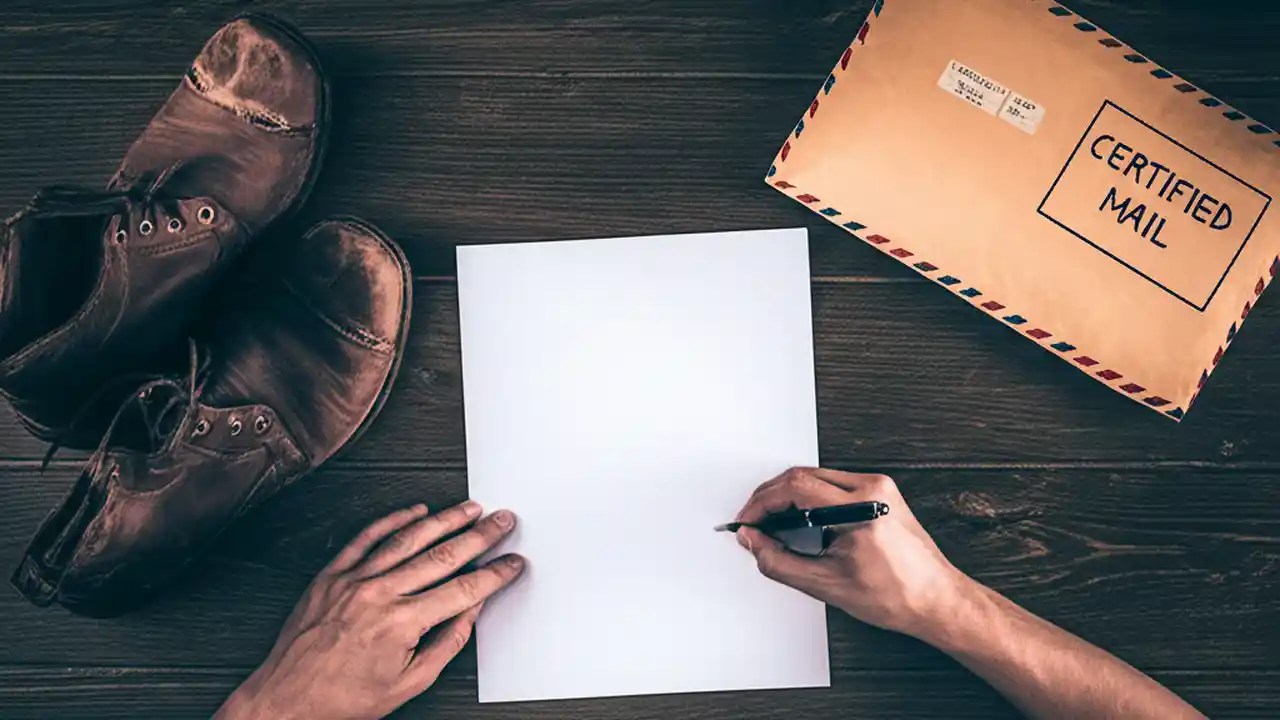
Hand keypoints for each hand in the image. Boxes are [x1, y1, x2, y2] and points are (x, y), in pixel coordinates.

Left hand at [215, 501, 525, 719]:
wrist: (287, 699)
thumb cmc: (341, 698)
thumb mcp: (409, 683)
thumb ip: (447, 643)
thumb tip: (470, 612)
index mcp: (401, 623)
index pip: (463, 589)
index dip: (494, 574)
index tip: (511, 564)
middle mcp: (378, 595)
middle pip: (442, 556)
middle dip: (479, 536)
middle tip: (501, 522)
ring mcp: (353, 580)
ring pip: (408, 539)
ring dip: (445, 520)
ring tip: (469, 509)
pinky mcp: (332, 574)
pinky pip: (366, 537)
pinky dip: (393, 520)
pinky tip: (415, 511)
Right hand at [734, 467, 966, 638]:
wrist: (937, 599)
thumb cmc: (898, 595)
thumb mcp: (826, 584)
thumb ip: (779, 561)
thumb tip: (753, 541)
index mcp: (861, 508)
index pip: (795, 488)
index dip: (762, 503)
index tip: (748, 520)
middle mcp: (872, 489)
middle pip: (802, 476)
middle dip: (771, 497)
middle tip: (755, 522)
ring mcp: (879, 488)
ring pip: (816, 476)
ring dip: (789, 496)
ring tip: (775, 524)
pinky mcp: (882, 492)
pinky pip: (834, 483)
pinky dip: (810, 497)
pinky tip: (801, 520)